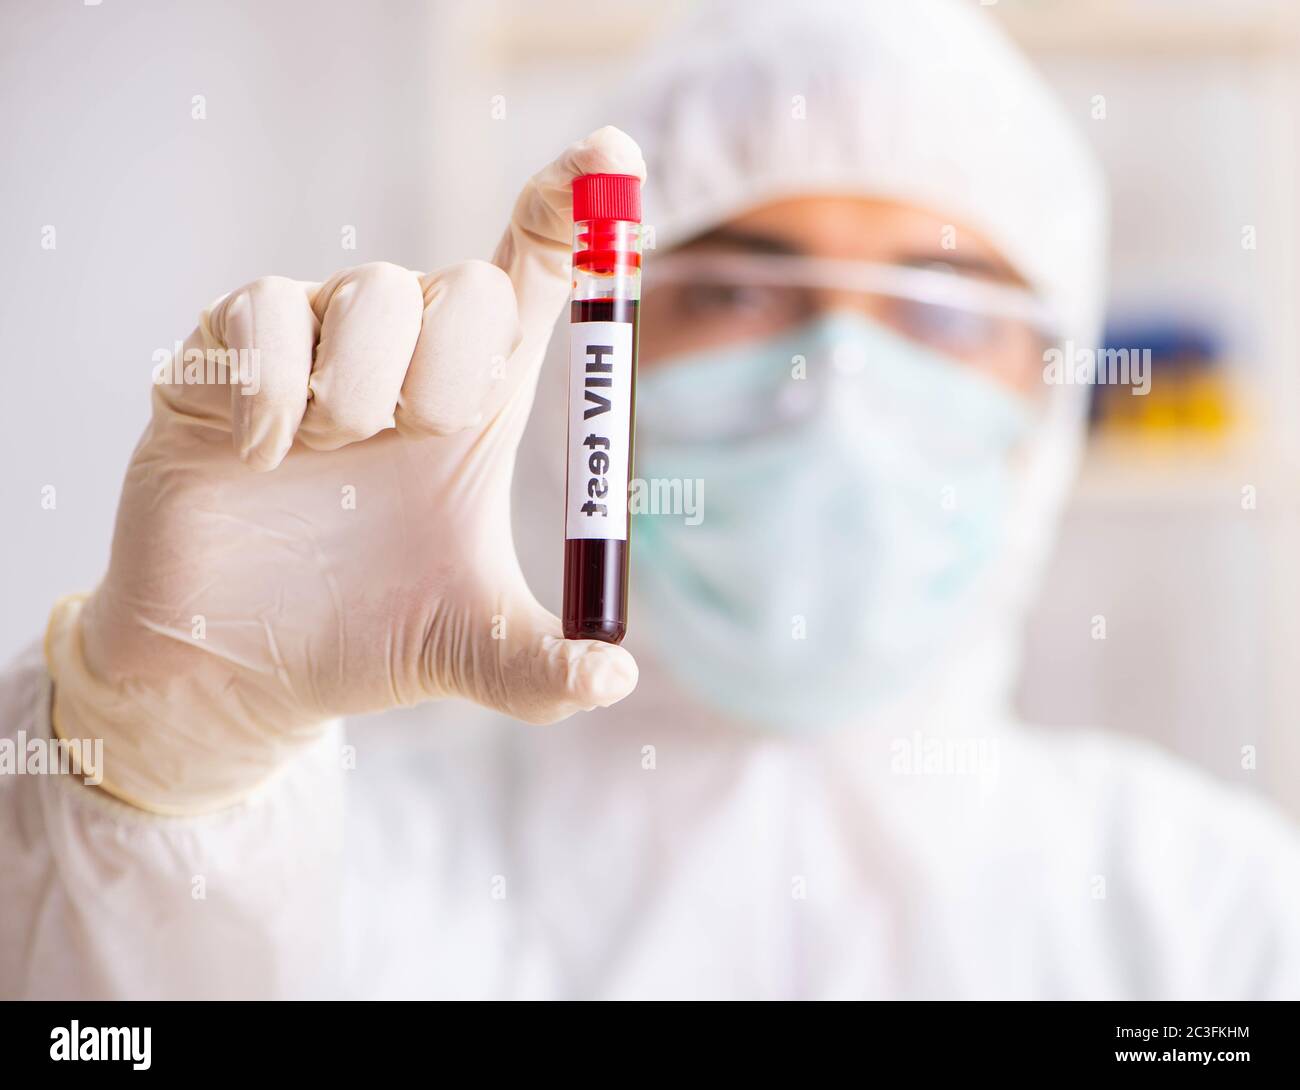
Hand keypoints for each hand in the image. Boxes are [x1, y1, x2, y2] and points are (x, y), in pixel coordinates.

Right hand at [46, 127, 645, 813]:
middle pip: (472, 281)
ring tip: (328, 459)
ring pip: (374, 291)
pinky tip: (255, 459)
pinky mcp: (221, 355)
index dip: (574, 210)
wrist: (240, 671)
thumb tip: (615, 681)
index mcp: (475, 400)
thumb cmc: (364, 639)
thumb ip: (546, 668)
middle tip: (416, 441)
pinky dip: (270, 393)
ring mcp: (313, 347)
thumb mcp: (470, 652)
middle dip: (461, 367)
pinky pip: (260, 316)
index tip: (610, 155)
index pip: (534, 272)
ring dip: (366, 391)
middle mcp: (405, 356)